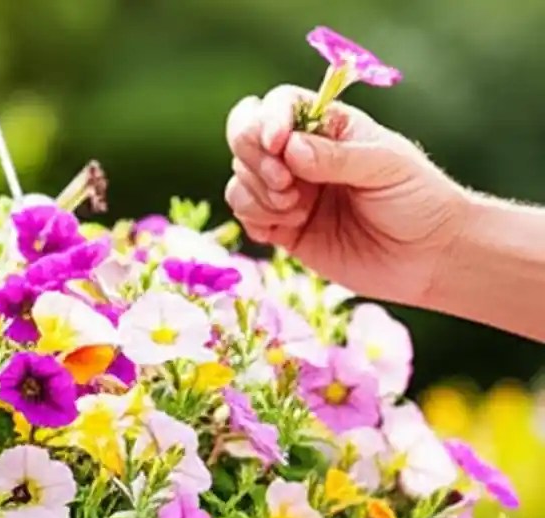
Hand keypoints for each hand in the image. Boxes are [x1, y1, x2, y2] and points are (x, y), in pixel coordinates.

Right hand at [224, 85, 469, 306]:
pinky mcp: (281, 227)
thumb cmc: (419, 200)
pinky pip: (244, 213)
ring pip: (240, 176)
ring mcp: (289, 191)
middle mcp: (301, 154)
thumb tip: (289, 147)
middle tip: (286, 183)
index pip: (279, 105)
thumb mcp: (386, 167)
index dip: (267, 119)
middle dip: (255, 158)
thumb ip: (336, 156)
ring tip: (298, 210)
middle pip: (245, 135)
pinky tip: (287, 227)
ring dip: (258, 193)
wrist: (430, 259)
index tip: (277, 142)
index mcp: (329, 126)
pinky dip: (254, 218)